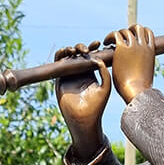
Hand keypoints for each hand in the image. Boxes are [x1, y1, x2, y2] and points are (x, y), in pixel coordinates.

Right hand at [54, 41, 110, 161]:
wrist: (84, 119)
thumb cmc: (97, 106)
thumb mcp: (105, 87)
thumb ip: (105, 73)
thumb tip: (100, 59)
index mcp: (90, 74)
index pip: (90, 57)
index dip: (93, 49)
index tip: (98, 44)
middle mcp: (78, 73)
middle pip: (78, 54)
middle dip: (82, 48)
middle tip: (87, 49)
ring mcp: (68, 75)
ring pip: (67, 56)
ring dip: (70, 49)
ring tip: (76, 50)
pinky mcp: (59, 79)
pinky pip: (57, 63)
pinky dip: (60, 55)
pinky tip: (66, 52)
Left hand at [104, 25, 154, 103]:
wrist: (137, 91)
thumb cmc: (141, 90)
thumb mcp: (146, 76)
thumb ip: (144, 69)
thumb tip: (143, 75)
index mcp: (151, 52)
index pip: (148, 33)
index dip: (141, 32)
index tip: (134, 38)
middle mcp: (143, 46)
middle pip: (138, 28)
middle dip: (130, 30)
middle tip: (122, 36)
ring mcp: (133, 46)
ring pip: (125, 31)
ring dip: (118, 34)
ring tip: (111, 41)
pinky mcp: (122, 49)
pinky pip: (115, 35)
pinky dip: (109, 37)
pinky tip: (105, 43)